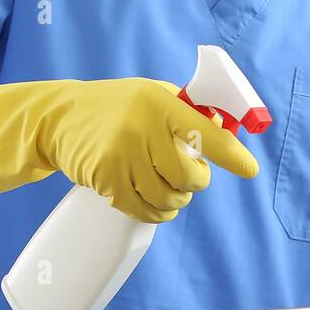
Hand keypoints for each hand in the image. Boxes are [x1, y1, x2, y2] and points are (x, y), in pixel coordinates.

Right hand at [0, 78, 258, 223]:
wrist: (60, 118)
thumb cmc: (116, 107)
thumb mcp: (151, 95)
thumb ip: (186, 113)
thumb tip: (228, 136)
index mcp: (159, 104)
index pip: (206, 133)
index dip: (231, 155)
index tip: (249, 169)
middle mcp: (141, 128)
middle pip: (188, 176)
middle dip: (194, 183)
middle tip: (189, 178)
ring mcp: (122, 156)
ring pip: (168, 198)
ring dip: (175, 202)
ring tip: (171, 192)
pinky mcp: (106, 180)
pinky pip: (143, 210)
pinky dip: (155, 213)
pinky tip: (155, 205)